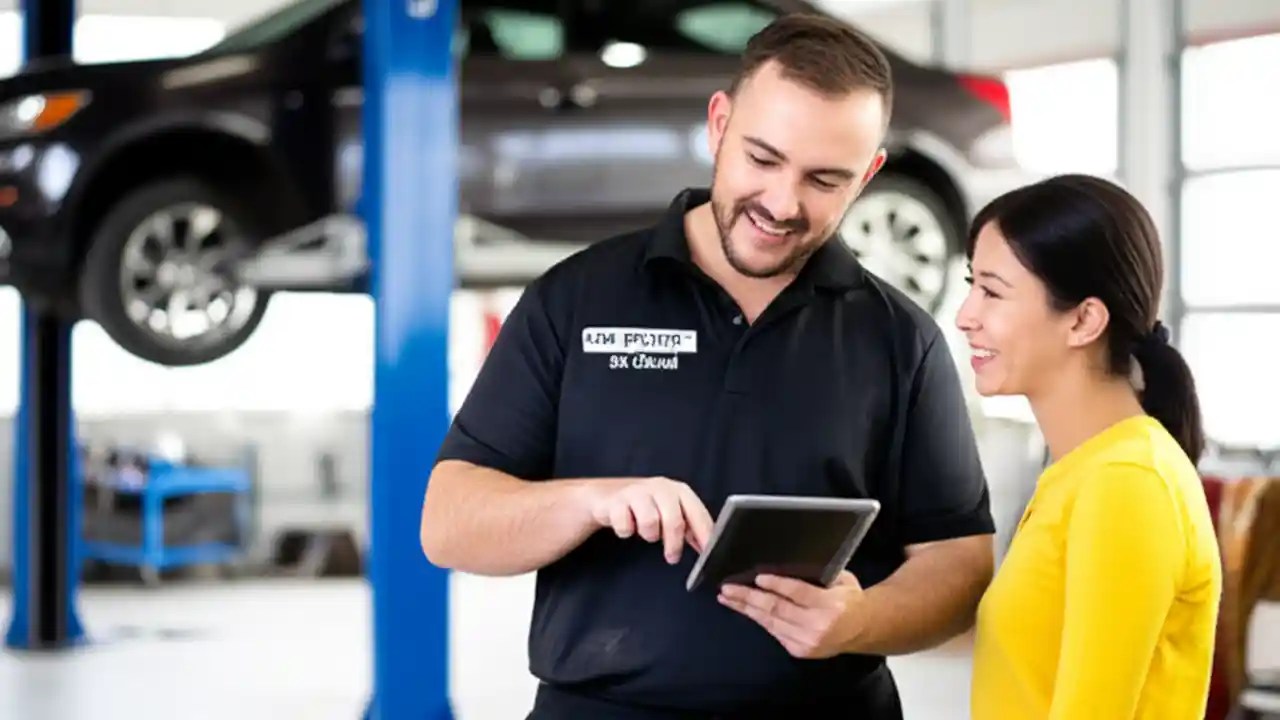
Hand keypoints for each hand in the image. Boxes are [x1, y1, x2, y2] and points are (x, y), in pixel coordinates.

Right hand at [587, 476, 714, 563]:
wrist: (608, 494)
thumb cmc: (646, 506)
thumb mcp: (671, 512)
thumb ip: (690, 528)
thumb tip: (708, 547)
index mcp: (679, 491)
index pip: (697, 514)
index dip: (704, 535)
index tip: (707, 554)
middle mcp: (661, 488)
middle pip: (674, 520)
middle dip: (674, 543)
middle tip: (672, 557)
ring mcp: (638, 492)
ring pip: (650, 522)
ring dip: (649, 534)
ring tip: (646, 533)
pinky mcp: (617, 501)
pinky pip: (625, 526)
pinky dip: (626, 531)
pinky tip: (627, 526)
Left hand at [718, 571, 865, 658]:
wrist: (861, 629)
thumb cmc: (848, 598)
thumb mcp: (840, 579)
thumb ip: (816, 574)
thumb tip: (784, 564)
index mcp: (831, 605)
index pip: (798, 593)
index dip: (777, 585)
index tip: (757, 577)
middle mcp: (817, 626)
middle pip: (778, 609)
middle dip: (749, 597)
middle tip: (728, 588)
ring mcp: (807, 641)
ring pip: (770, 622)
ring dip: (746, 609)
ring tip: (726, 597)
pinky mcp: (799, 650)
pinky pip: (773, 631)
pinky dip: (758, 619)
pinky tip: (744, 609)